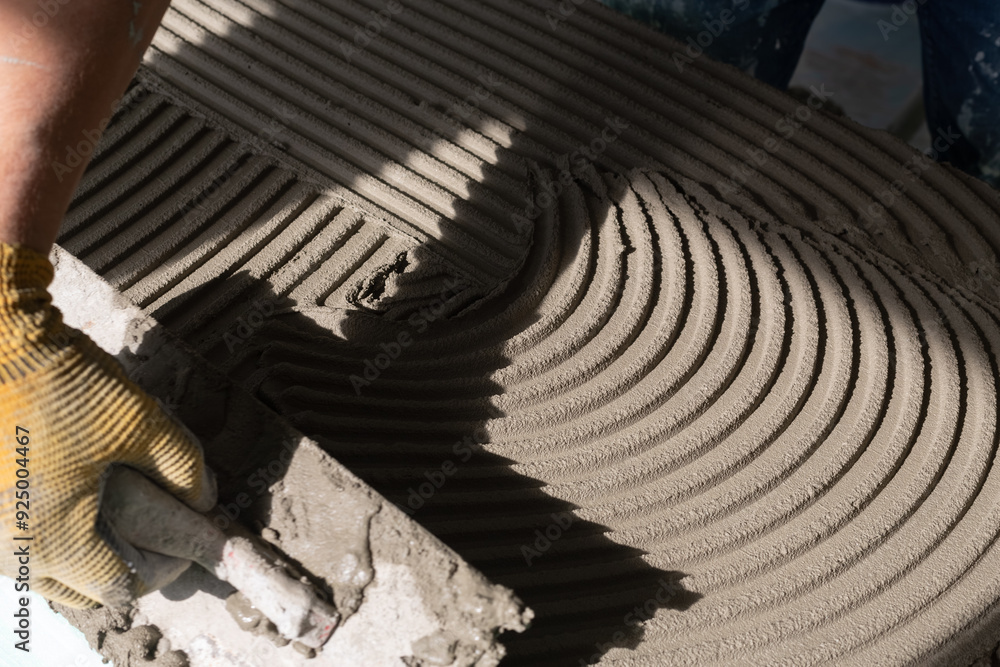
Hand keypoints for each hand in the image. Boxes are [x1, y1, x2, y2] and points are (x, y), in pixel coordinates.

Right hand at [0, 243, 215, 607]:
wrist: (2, 340)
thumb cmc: (71, 390)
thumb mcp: (145, 426)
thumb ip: (183, 470)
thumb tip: (203, 501)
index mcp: (50, 540)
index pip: (114, 589)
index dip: (159, 572)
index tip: (183, 548)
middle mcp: (10, 545)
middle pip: (73, 590)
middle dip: (118, 574)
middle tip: (155, 544)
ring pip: (41, 568)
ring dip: (81, 559)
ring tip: (122, 528)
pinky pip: (20, 538)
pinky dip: (53, 535)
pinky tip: (81, 505)